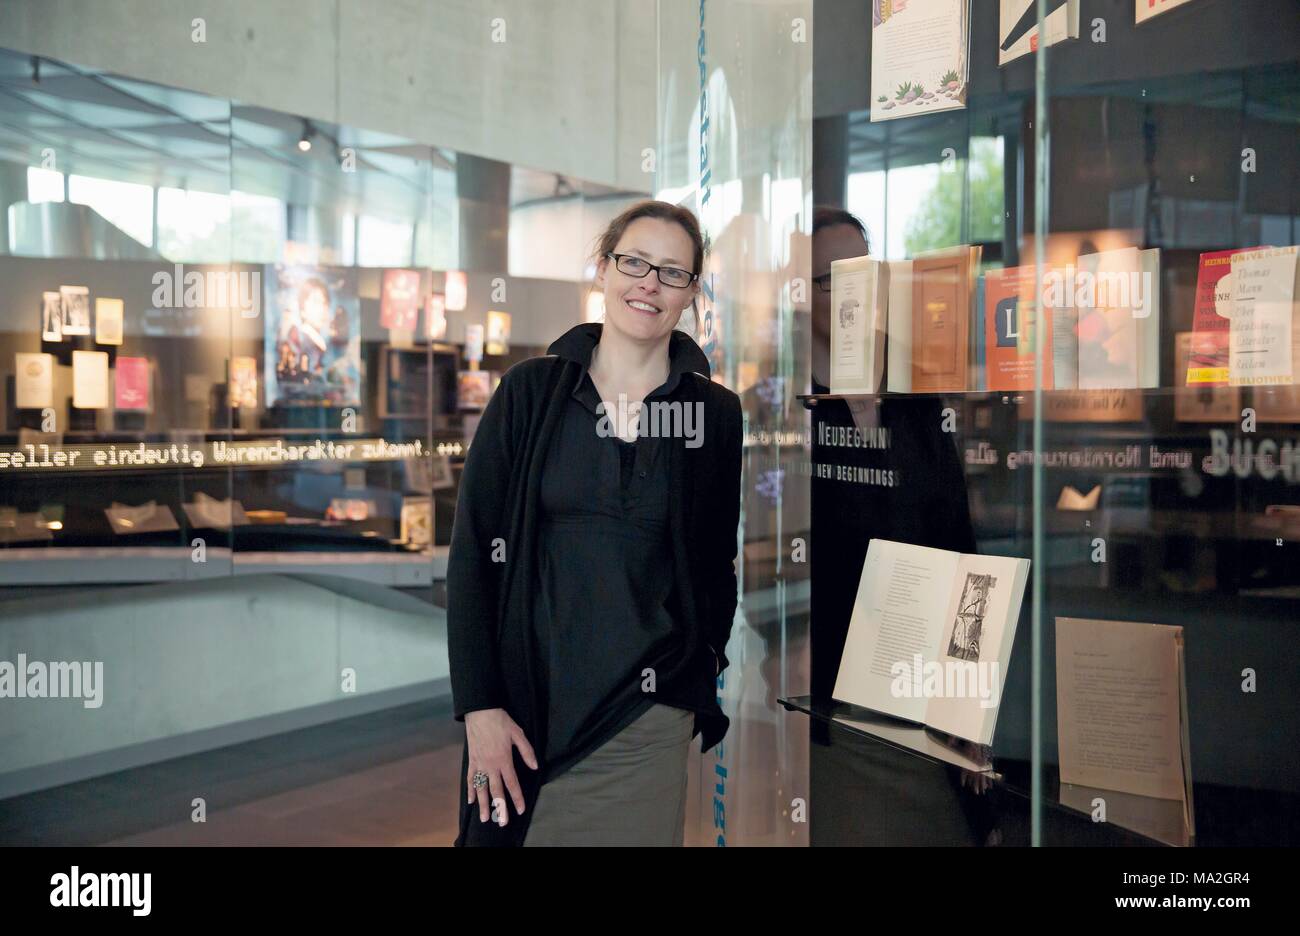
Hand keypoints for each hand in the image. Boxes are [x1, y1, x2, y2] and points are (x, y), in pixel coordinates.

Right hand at [465, 708, 538, 826]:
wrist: (480, 712)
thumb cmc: (500, 722)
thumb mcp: (518, 733)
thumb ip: (527, 751)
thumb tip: (535, 766)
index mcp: (504, 760)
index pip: (512, 784)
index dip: (517, 798)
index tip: (520, 810)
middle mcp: (491, 766)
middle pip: (496, 791)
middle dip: (500, 808)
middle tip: (502, 822)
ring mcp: (479, 764)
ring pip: (481, 788)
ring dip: (483, 804)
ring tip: (485, 818)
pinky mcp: (471, 761)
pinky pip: (470, 779)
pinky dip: (470, 790)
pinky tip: (471, 801)